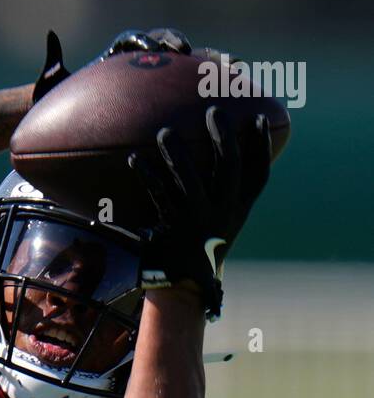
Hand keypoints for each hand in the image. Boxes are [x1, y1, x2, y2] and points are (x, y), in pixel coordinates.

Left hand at [32, 26, 192, 106]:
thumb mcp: (53, 82)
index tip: (152, 49)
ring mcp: (146, 79)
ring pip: (171, 65)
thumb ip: (53, 60)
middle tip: (182, 51)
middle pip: (157, 44)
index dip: (144, 41)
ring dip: (188, 64)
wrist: (69, 129)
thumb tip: (51, 35)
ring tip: (204, 67)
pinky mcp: (156, 97)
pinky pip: (176, 88)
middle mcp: (131, 64)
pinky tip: (207, 92)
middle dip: (172, 43)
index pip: (131, 41)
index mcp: (112, 56)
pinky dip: (191, 87)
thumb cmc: (59, 107)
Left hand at [129, 107, 271, 317]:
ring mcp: (197, 221)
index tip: (258, 117)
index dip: (261, 146)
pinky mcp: (173, 228)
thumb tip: (223, 155)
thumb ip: (226, 194)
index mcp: (239, 212)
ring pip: (190, 179)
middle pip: (229, 168)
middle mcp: (222, 215)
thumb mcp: (223, 224)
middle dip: (223, 137)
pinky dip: (148, 176)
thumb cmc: (202, 248)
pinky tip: (136, 159)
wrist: (183, 287)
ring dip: (177, 153)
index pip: (259, 176)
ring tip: (165, 132)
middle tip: (214, 110)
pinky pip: (160, 196)